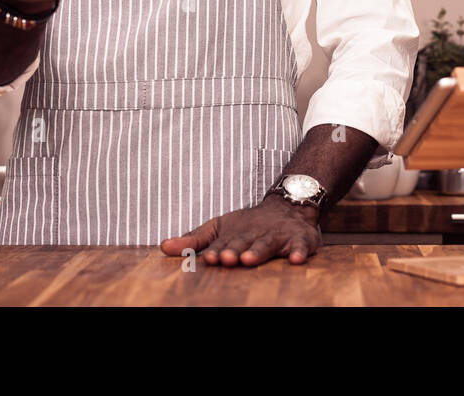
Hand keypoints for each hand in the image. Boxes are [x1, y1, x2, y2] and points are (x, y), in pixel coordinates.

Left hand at [159, 195, 321, 266]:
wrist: (288, 205)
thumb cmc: (248, 224)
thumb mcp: (219, 228)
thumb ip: (194, 240)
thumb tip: (162, 247)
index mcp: (235, 234)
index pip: (223, 244)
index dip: (216, 251)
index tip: (209, 258)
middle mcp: (255, 235)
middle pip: (244, 243)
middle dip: (235, 250)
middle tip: (226, 258)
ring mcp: (277, 237)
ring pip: (267, 245)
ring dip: (259, 252)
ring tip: (250, 259)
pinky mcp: (299, 239)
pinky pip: (301, 246)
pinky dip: (300, 251)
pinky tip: (297, 259)